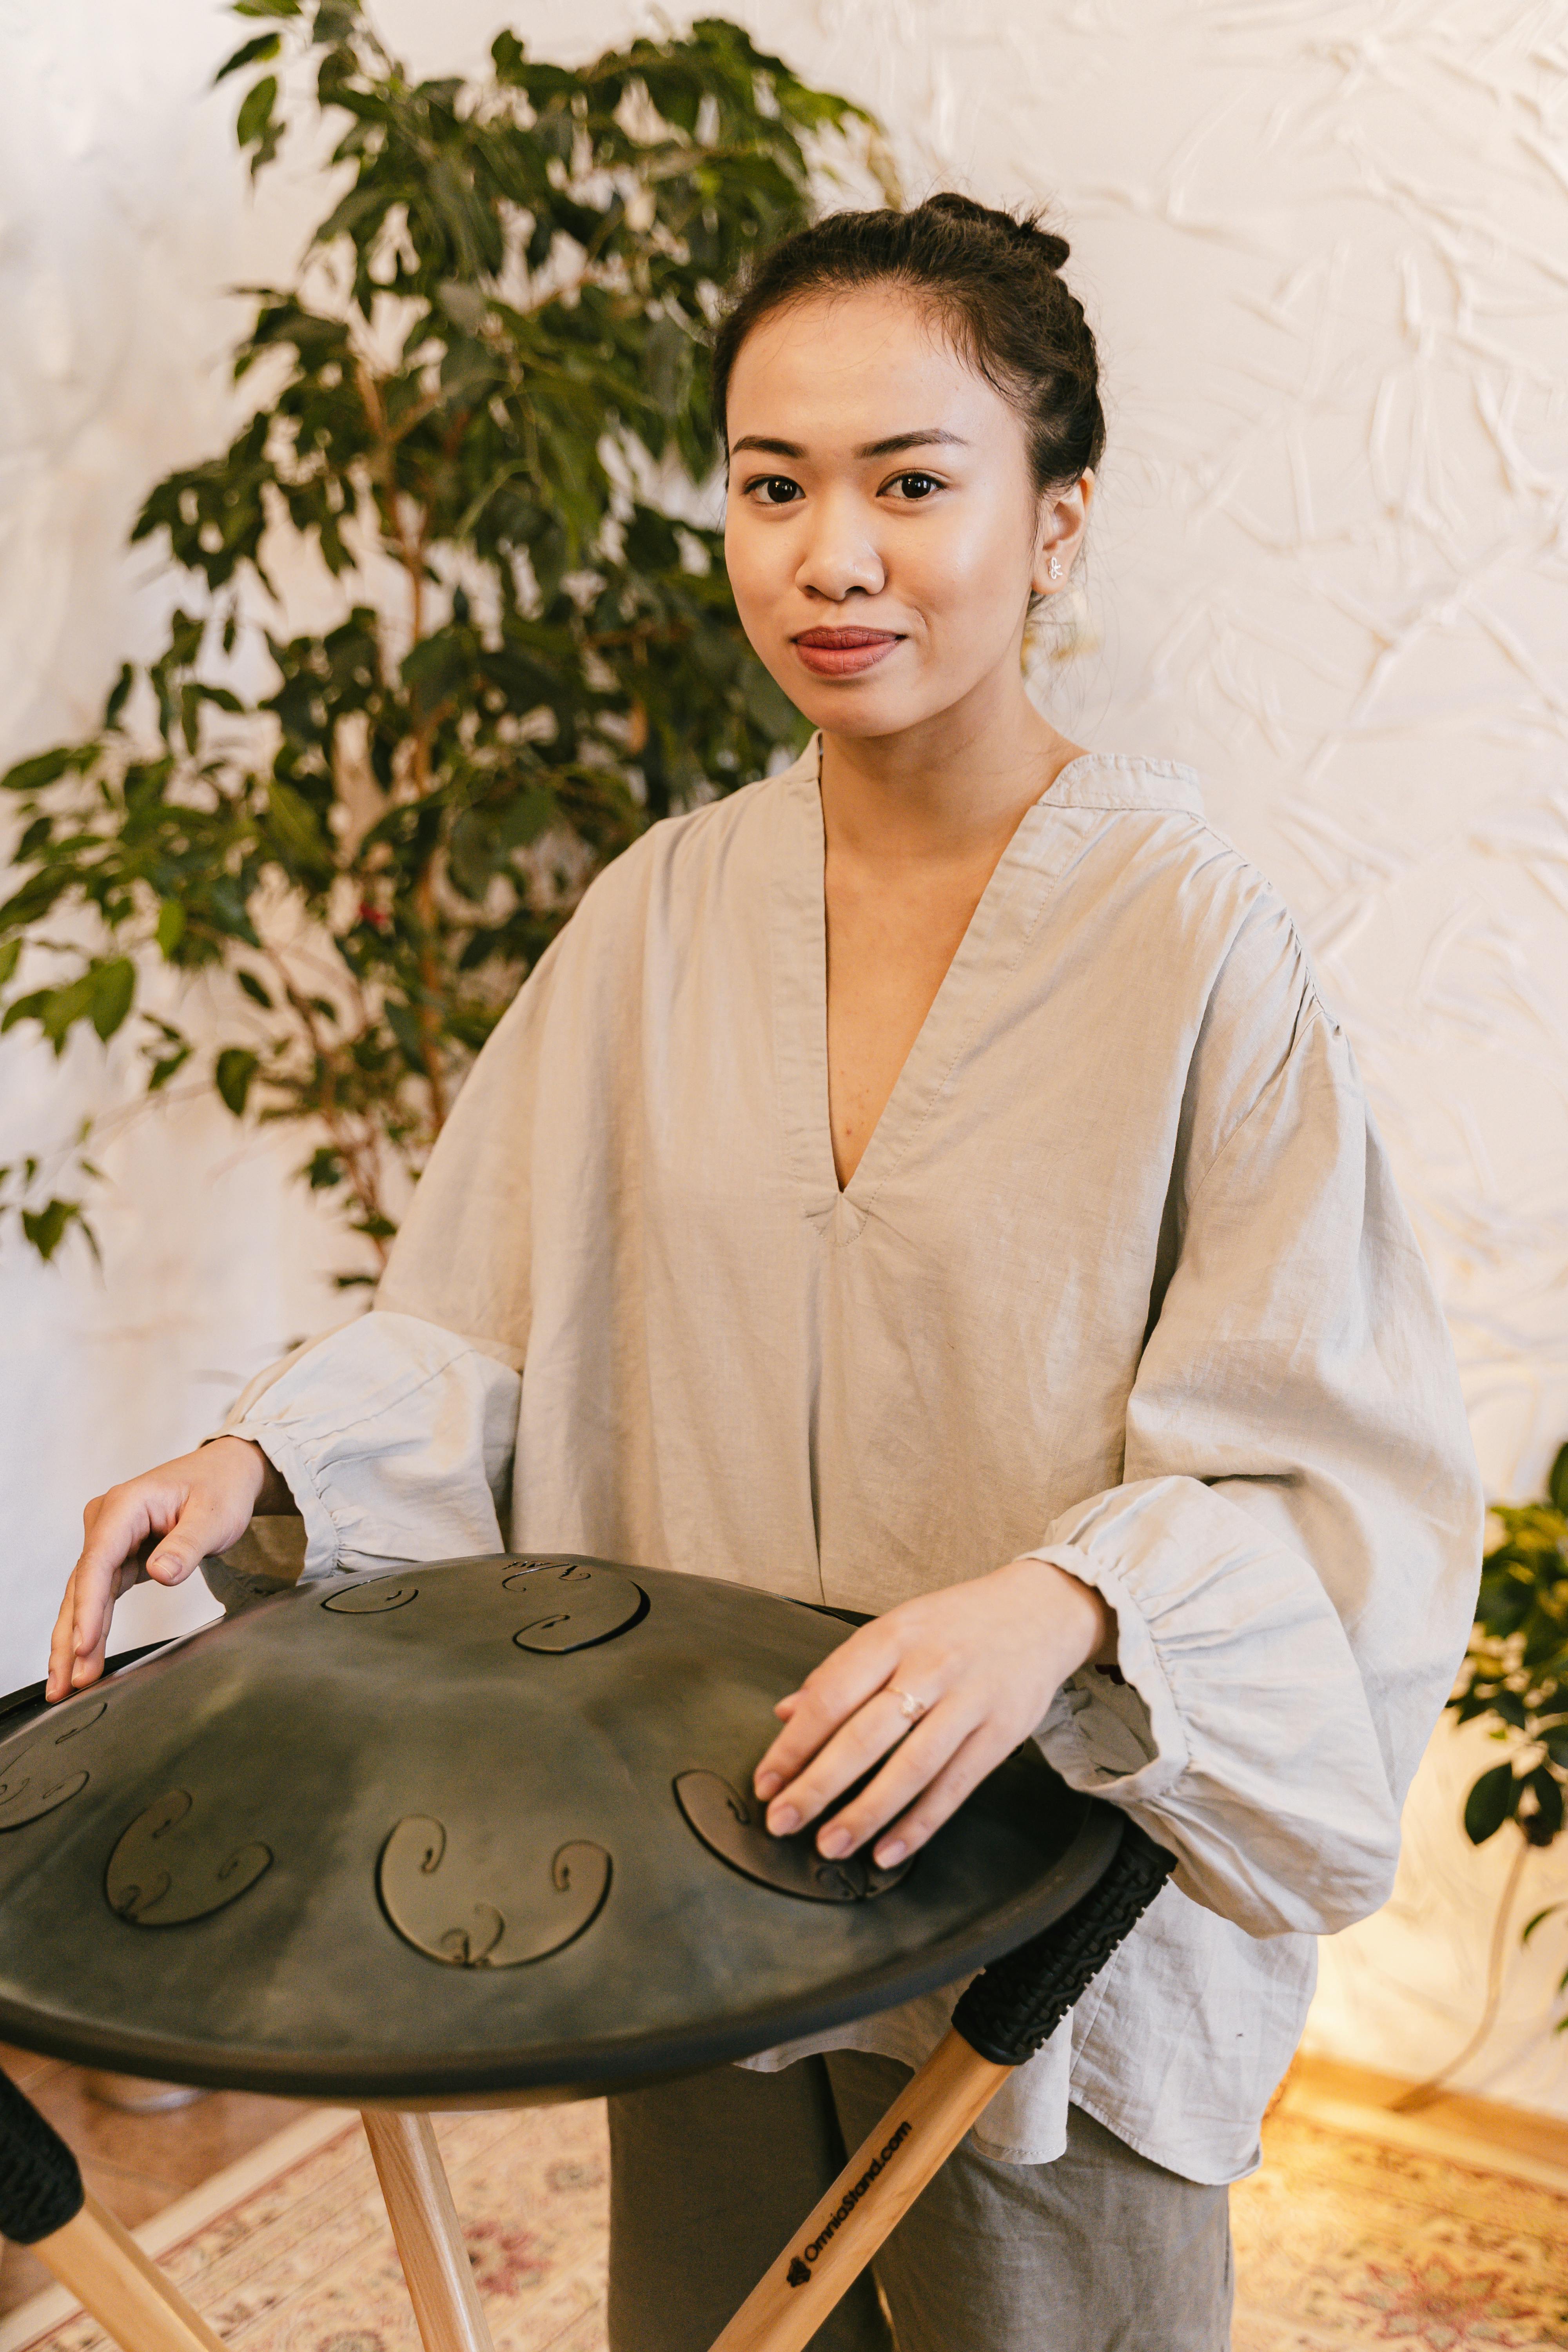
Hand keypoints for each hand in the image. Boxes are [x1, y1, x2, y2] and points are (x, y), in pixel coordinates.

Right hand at [46, 1437, 277, 1701]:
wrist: (227, 1472)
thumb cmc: (221, 1487)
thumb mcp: (215, 1515)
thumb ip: (187, 1545)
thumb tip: (162, 1573)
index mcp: (125, 1505)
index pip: (98, 1562)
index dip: (89, 1607)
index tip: (84, 1645)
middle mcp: (108, 1521)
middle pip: (82, 1584)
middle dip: (72, 1636)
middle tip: (65, 1684)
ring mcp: (110, 1540)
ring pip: (85, 1595)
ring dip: (76, 1639)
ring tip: (66, 1684)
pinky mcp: (119, 1557)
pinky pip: (101, 1596)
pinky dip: (94, 1627)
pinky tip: (84, 1658)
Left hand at [753, 1557, 1113, 1870]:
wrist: (1041, 1609)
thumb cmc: (956, 1623)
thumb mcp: (897, 1628)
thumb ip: (842, 1672)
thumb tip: (786, 1712)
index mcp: (893, 1635)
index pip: (832, 1695)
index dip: (794, 1744)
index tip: (766, 1782)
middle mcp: (929, 1666)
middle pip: (865, 1736)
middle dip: (817, 1785)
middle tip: (782, 1823)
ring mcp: (969, 1701)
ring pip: (910, 1768)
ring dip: (865, 1813)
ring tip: (829, 1845)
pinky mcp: (1002, 1732)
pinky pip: (954, 1787)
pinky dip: (920, 1824)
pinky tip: (889, 1851)